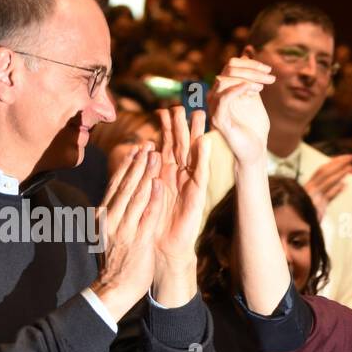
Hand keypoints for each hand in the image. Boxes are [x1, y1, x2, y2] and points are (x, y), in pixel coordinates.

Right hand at [92, 144, 164, 318]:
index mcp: (104, 214)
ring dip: (146, 173)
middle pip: (126, 184)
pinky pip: (146, 215)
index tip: (138, 149)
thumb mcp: (108, 233)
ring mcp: (123, 228)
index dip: (128, 165)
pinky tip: (158, 184)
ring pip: (135, 195)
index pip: (117, 184)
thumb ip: (113, 214)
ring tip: (156, 155)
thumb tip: (116, 197)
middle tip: (149, 143)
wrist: (113, 288)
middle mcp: (111, 217)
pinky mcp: (137, 240)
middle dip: (138, 162)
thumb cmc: (115, 262)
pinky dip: (152, 199)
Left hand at [152, 105, 208, 263]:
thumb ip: (147, 172)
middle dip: (184, 125)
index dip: (166, 128)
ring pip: (193, 155)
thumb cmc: (154, 223)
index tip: (165, 107)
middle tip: (187, 103)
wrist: (162, 248)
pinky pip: (201, 174)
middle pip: (182, 145)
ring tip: (201, 115)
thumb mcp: (146, 192)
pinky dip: (204, 158)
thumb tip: (146, 148)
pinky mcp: (196, 197)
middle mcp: (178, 177)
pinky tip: (206, 142)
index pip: (166, 146)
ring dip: (198, 134)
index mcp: (165, 174)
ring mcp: (189, 185)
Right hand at [208, 58, 273, 167]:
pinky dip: (237, 89)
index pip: (232, 66)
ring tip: (263, 87)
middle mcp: (216, 95)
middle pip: (228, 70)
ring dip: (247, 79)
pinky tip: (254, 90)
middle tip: (271, 78)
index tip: (269, 70)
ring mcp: (215, 107)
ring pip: (224, 80)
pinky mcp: (218, 119)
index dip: (250, 64)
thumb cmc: (254, 127)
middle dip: (252, 70)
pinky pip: (223, 98)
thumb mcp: (254, 97)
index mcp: (224, 89)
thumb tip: (248, 52)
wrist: (254, 152)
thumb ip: (250, 78)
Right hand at [305, 154, 351, 221]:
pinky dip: (335, 191)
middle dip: (339, 163)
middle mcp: (309, 190)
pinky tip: (344, 186)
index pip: (321, 171)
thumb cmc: (307, 217)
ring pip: (327, 182)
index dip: (333, 162)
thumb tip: (343, 185)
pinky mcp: (315, 209)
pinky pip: (326, 197)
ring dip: (340, 174)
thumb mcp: (314, 203)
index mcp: (308, 187)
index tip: (345, 158)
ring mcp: (312, 198)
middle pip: (324, 172)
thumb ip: (327, 195)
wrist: (294, 229)